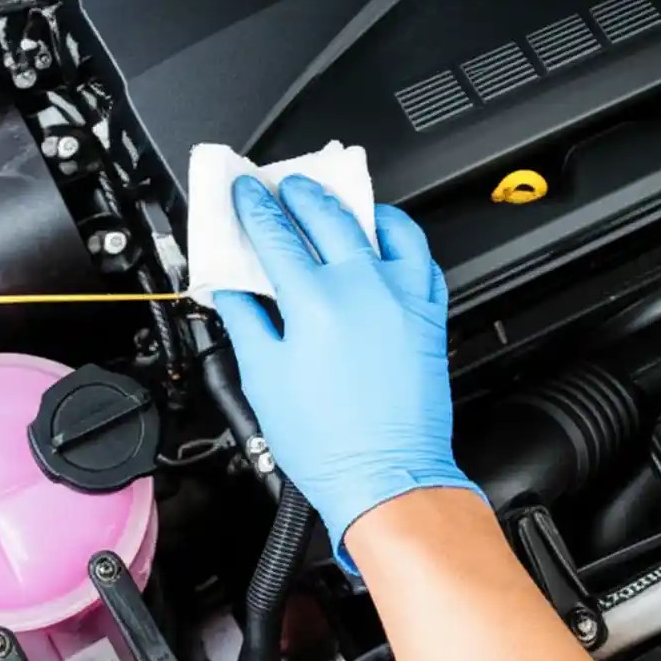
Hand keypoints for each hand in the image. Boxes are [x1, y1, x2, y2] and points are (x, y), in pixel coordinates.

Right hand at [214, 175, 483, 568]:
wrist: (386, 476)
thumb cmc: (328, 442)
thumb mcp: (264, 378)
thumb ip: (247, 321)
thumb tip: (232, 292)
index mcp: (315, 302)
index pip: (276, 234)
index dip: (254, 207)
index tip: (244, 192)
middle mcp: (364, 288)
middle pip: (328, 216)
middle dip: (300, 193)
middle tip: (283, 184)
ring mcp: (403, 298)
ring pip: (385, 227)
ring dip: (356, 206)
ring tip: (338, 201)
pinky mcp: (429, 315)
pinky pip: (422, 258)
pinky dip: (402, 238)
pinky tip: (387, 240)